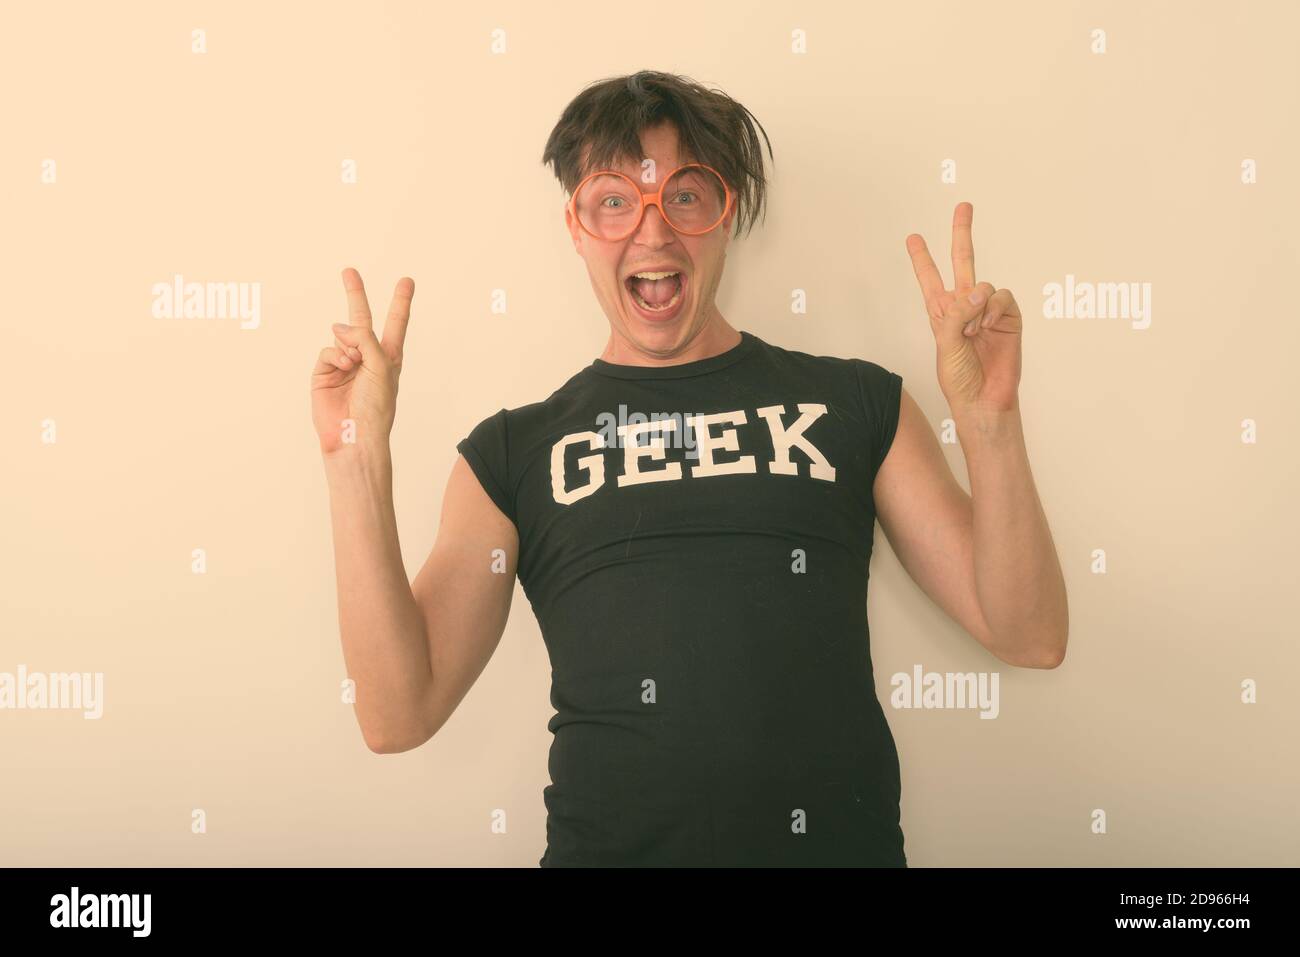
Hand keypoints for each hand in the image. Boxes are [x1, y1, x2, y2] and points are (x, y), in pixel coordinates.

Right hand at [311, 268, 413, 455]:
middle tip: (349, 271)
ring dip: (349, 345)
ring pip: (342, 335)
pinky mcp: (324, 372)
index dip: (400, 302)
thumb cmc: (376, 407)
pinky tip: (343, 368)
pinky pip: (328, 350)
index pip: (396, 323)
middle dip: (355, 295)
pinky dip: (335, 356)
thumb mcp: (382, 367)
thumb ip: (365, 339)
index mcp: (388, 357)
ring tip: (354, 365)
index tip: (406, 281)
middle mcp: (366, 357)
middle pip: (361, 319)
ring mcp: (343, 363)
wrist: (354, 435)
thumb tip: (338, 326)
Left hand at [905, 202, 1021, 412]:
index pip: (930, 279)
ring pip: (983, 285)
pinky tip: (987, 326)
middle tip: (964, 205)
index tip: (912, 238)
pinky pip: (1001, 297)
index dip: (922, 259)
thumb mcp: (945, 345)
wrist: (983, 398)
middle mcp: (964, 306)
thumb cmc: (959, 377)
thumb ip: (956, 314)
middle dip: (962, 233)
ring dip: (976, 307)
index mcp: (942, 312)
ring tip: (973, 333)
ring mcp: (988, 310)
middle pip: (963, 261)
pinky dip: (993, 309)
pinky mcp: (1009, 316)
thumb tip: (978, 291)